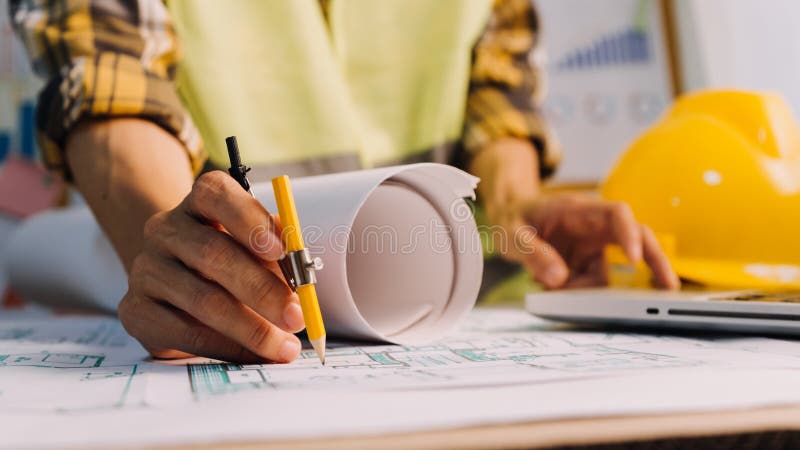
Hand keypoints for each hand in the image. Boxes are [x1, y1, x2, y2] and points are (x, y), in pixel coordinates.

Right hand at [118, 171, 305, 361]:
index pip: (215, 195)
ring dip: (251, 328)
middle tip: (296, 316)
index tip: (280, 250)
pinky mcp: (135, 310)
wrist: (173, 288)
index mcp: (197, 202)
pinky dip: (228, 347)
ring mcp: (146, 269)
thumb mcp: (254, 247)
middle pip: (212, 253)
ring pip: (202, 300)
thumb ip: (276, 255)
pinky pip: (187, 333)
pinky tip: (255, 355)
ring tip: (284, 346)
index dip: (249, 220)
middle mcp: (164, 229)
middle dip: (261, 289)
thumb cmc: (230, 260)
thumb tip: (302, 279)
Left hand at [470, 138, 678, 289]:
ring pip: (609, 273)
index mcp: (580, 210)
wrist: (508, 218)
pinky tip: (553, 287)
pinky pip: (593, 284)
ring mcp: (593, 247)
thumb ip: (532, 253)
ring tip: (549, 285)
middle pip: (637, 239)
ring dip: (587, 288)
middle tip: (669, 289)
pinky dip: (577, 292)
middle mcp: (594, 228)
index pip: (617, 215)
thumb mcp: (512, 234)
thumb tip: (558, 279)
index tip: (634, 259)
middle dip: (656, 262)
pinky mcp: (588, 264)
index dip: (630, 234)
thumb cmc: (513, 218)